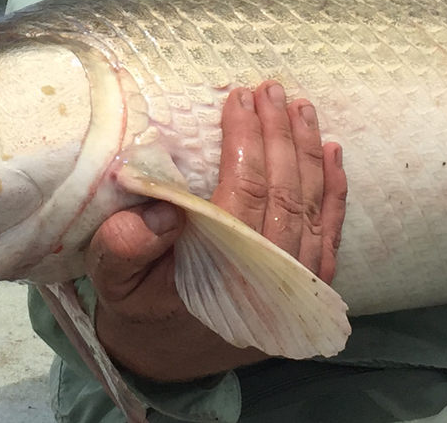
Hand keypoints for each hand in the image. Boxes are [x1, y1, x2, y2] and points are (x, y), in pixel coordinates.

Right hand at [86, 80, 346, 382]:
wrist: (166, 357)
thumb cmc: (138, 306)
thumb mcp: (113, 281)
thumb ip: (125, 249)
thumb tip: (163, 209)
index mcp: (220, 275)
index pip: (244, 196)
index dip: (245, 144)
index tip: (238, 100)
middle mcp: (265, 281)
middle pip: (285, 195)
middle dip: (279, 136)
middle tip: (270, 90)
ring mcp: (293, 285)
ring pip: (312, 208)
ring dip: (308, 152)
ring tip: (299, 106)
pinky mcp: (307, 285)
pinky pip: (329, 232)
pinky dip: (333, 190)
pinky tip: (330, 151)